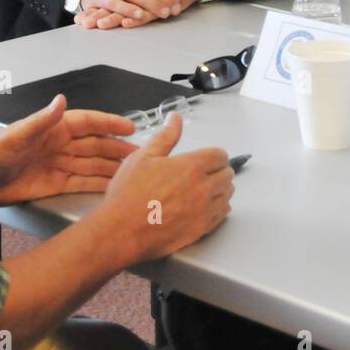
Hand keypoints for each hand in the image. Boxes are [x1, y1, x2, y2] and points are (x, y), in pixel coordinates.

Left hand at [0, 95, 137, 205]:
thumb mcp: (18, 134)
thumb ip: (42, 119)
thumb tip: (62, 99)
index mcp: (53, 128)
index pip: (88, 123)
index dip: (109, 123)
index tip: (130, 127)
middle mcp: (59, 144)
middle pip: (94, 145)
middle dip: (116, 148)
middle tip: (140, 154)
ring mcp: (58, 165)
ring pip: (91, 164)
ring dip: (111, 166)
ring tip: (133, 171)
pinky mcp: (54, 184)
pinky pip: (81, 182)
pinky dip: (97, 184)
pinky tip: (113, 186)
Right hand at [97, 112, 233, 262]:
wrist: (122, 231)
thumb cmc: (128, 195)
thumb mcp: (142, 157)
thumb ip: (165, 136)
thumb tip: (175, 118)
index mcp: (191, 166)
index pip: (220, 155)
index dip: (213, 155)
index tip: (206, 158)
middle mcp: (203, 188)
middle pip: (227, 175)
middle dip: (218, 171)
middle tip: (204, 173)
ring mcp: (204, 211)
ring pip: (227, 196)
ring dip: (220, 190)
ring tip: (204, 190)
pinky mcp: (201, 229)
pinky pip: (221, 216)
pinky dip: (217, 209)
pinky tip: (204, 207)